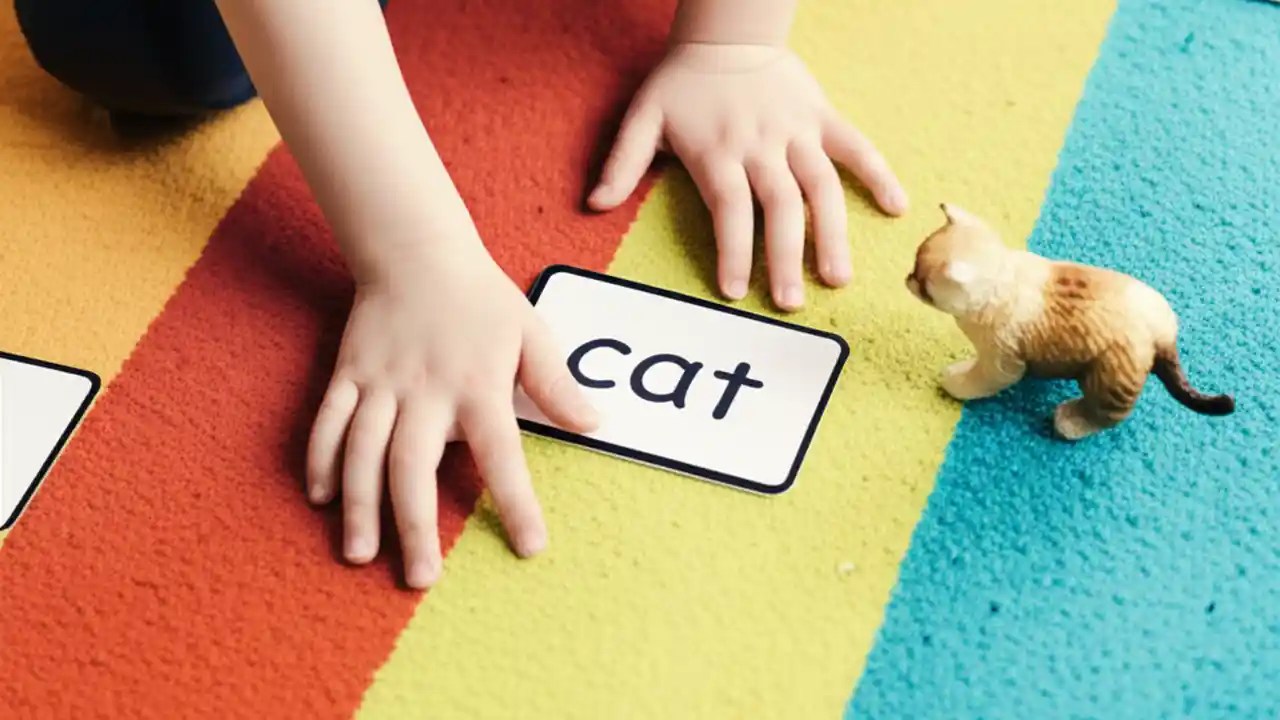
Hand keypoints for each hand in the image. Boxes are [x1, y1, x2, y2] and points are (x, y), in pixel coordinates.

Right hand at [305, 246, 598, 588]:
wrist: (417, 249)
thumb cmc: (481, 297)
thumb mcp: (531, 333)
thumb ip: (557, 384)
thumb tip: (595, 423)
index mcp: (478, 385)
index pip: (502, 454)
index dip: (516, 502)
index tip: (529, 546)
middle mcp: (425, 391)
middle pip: (413, 467)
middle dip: (415, 526)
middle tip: (420, 578)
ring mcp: (380, 384)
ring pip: (362, 453)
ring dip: (361, 507)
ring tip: (360, 555)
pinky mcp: (348, 374)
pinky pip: (328, 422)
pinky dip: (320, 460)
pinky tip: (321, 500)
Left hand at [588, 43, 906, 310]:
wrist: (728, 30)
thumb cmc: (683, 81)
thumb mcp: (643, 116)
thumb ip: (622, 163)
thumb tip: (593, 204)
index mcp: (717, 151)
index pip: (729, 209)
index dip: (733, 250)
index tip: (734, 291)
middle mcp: (760, 146)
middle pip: (778, 206)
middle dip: (785, 257)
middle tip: (790, 303)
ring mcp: (796, 132)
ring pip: (821, 186)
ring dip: (832, 233)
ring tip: (839, 277)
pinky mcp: (822, 117)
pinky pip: (855, 146)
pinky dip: (878, 173)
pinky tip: (896, 208)